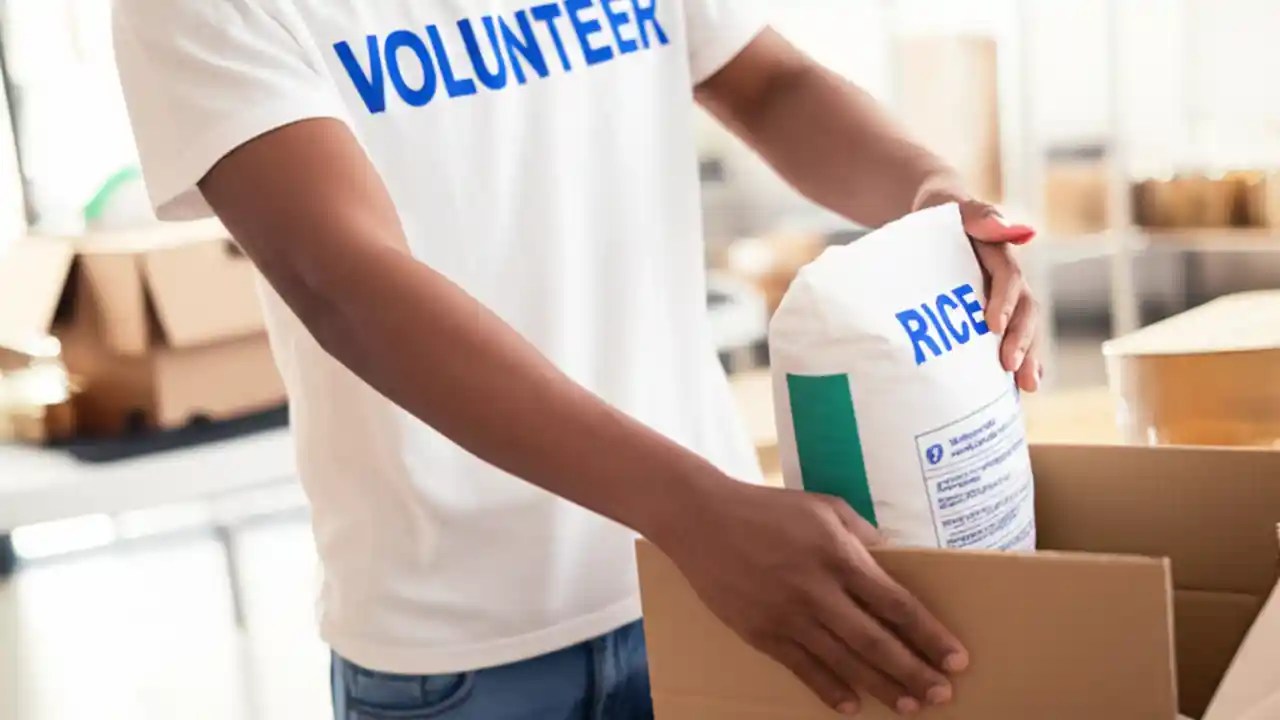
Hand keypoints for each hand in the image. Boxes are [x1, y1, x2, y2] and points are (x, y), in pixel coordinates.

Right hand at [660, 481, 968, 715]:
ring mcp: (787, 615)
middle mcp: (817, 590)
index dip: (930, 635)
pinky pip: (803, 668)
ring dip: (881, 687)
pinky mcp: (761, 632)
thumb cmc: (769, 509)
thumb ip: (863, 535)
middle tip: (942, 695)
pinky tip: (853, 706)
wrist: (702, 520)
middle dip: (914, 671)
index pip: (896, 604)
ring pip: (844, 662)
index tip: (957, 658)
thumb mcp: (825, 507)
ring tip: (909, 706)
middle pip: (876, 642)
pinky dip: (830, 690)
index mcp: (839, 554)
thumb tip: (894, 565)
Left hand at [916, 191, 1042, 391]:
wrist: (934, 214)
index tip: (993, 327)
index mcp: (1001, 255)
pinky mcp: (990, 312)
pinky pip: (1008, 337)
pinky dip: (1016, 360)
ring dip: (1027, 356)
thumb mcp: (956, 206)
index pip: (1010, 280)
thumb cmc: (943, 211)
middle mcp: (1007, 280)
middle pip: (1025, 310)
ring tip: (1027, 386)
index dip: (1005, 303)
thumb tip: (1022, 231)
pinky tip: (1016, 388)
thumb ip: (982, 216)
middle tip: (1013, 369)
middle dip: (1023, 340)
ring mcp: (1001, 298)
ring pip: (1022, 328)